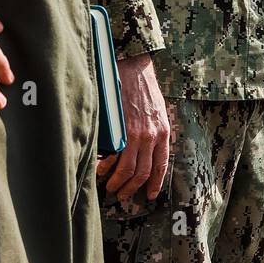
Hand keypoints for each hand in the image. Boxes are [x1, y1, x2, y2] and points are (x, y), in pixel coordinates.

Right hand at [97, 53, 169, 205]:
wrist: (134, 68)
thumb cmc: (145, 87)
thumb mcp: (159, 110)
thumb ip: (155, 131)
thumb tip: (147, 152)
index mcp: (163, 132)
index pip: (160, 166)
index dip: (154, 184)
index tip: (148, 194)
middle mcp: (151, 136)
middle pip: (142, 172)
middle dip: (132, 188)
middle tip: (123, 194)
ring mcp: (135, 133)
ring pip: (127, 169)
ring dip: (118, 182)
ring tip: (111, 186)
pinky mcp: (119, 128)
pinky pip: (112, 155)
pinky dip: (105, 166)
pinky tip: (100, 170)